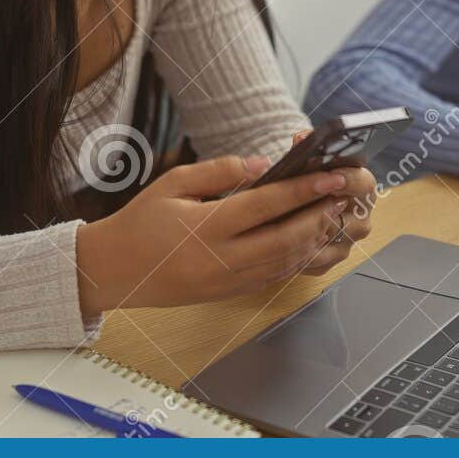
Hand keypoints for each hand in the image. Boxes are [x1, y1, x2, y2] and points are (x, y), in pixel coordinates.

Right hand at [75, 153, 377, 314]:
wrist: (115, 271)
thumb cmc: (141, 221)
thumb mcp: (173, 183)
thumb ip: (219, 171)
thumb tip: (262, 164)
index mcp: (206, 227)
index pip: (265, 205)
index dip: (303, 190)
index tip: (330, 177)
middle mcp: (221, 258)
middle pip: (285, 238)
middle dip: (320, 216)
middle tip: (344, 197)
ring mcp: (227, 280)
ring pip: (284, 261)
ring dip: (314, 239)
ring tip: (334, 216)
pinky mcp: (229, 293)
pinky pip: (272, 276)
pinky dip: (296, 258)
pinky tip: (310, 241)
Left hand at [286, 127, 376, 273]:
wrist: (299, 203)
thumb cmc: (304, 177)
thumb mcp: (306, 159)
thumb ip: (306, 148)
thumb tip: (301, 139)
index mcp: (361, 187)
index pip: (364, 183)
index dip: (348, 180)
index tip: (331, 176)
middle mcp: (360, 217)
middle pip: (349, 218)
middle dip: (322, 210)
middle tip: (301, 204)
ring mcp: (347, 242)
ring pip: (329, 242)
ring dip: (307, 232)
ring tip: (283, 221)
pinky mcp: (330, 261)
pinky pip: (315, 261)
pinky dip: (297, 252)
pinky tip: (277, 242)